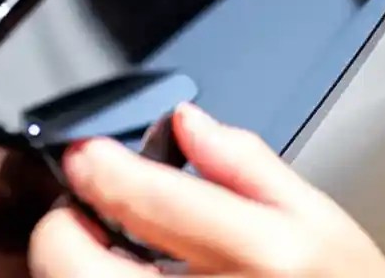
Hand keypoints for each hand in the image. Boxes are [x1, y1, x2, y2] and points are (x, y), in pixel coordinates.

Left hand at [28, 103, 384, 276]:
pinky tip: (129, 273)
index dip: (98, 167)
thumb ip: (246, 163)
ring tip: (110, 246)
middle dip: (66, 226)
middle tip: (84, 209)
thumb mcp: (318, 217)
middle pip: (77, 264)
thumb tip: (186, 121)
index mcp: (261, 252)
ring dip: (76, 261)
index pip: (147, 200)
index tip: (83, 153)